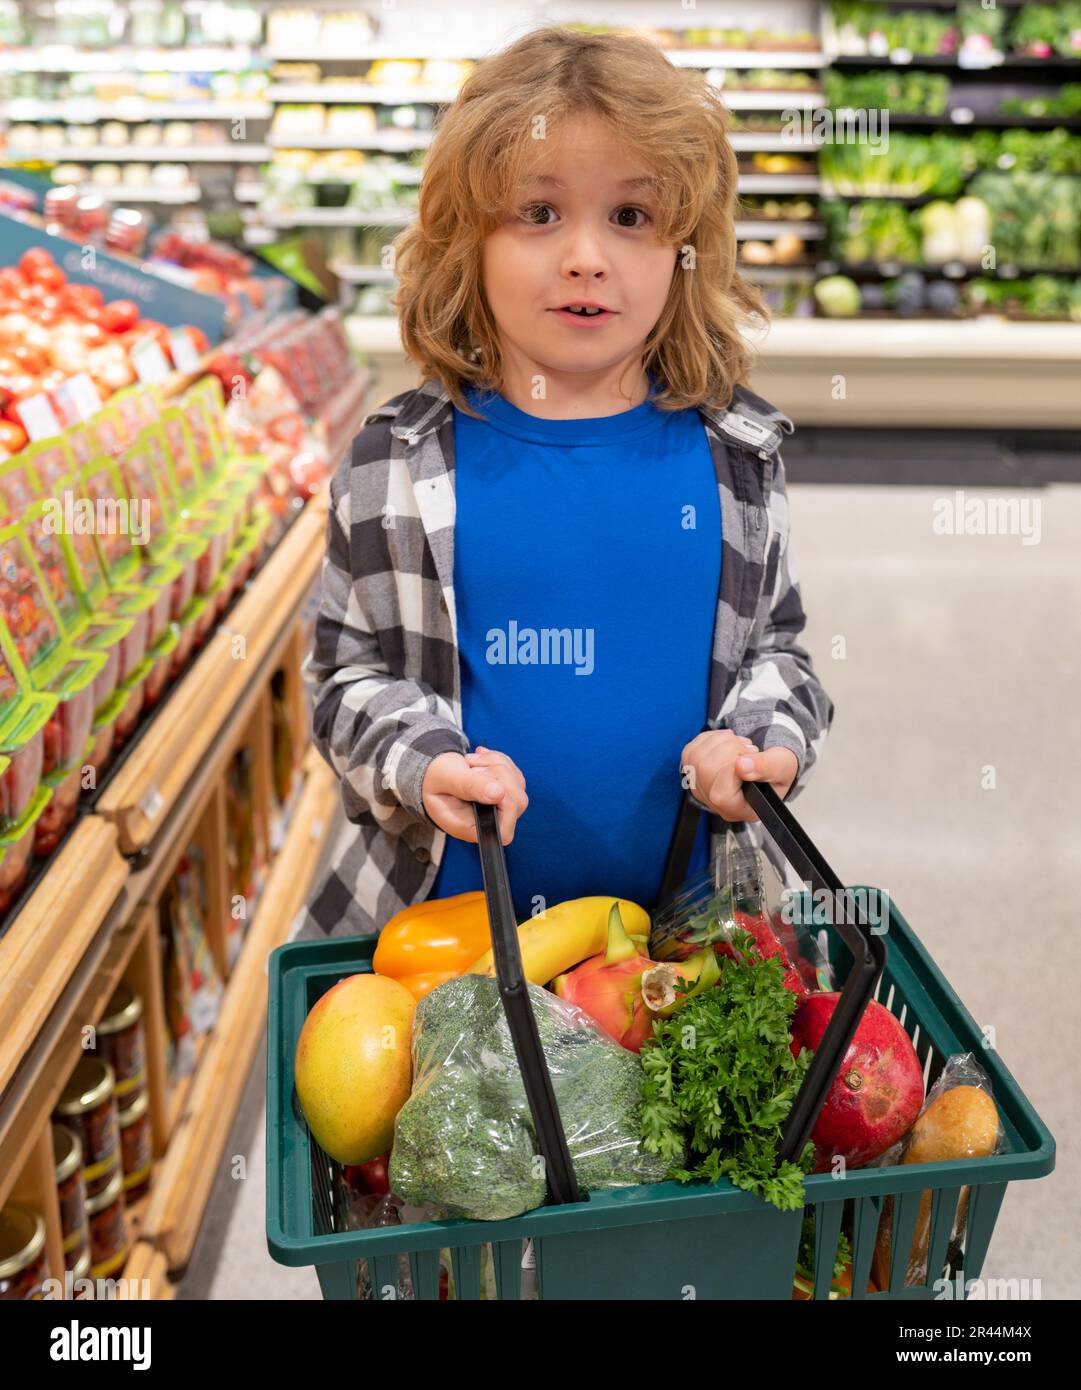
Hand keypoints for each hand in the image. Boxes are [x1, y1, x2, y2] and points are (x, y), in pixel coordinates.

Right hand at [421, 745, 528, 844]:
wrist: (433, 771)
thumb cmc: (435, 779)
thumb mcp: (445, 778)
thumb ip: (469, 785)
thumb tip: (498, 794)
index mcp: (470, 827)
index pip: (504, 830)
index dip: (505, 805)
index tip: (485, 782)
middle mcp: (488, 821)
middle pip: (516, 802)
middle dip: (497, 775)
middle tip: (471, 766)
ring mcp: (500, 807)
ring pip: (517, 784)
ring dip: (496, 764)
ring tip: (471, 762)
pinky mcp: (506, 791)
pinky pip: (515, 773)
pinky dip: (499, 760)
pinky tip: (479, 760)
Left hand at [680, 729, 798, 823]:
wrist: (768, 763)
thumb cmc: (776, 770)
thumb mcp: (783, 767)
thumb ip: (767, 767)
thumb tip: (742, 765)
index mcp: (741, 810)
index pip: (720, 794)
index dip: (732, 768)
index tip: (750, 755)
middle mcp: (717, 805)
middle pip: (705, 771)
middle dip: (729, 749)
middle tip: (748, 749)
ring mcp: (701, 790)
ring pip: (695, 757)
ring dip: (720, 742)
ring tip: (740, 746)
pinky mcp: (693, 774)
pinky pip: (691, 750)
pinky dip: (710, 739)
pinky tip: (727, 742)